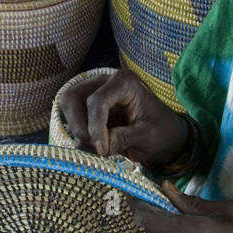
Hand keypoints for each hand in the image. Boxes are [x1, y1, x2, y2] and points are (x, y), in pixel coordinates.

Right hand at [58, 69, 189, 167]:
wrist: (165, 135)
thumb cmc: (161, 131)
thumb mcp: (148, 136)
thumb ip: (124, 138)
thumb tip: (101, 146)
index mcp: (124, 82)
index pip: (97, 101)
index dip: (95, 128)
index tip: (103, 151)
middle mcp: (104, 82)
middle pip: (72, 99)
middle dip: (81, 127)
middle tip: (98, 148)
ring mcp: (94, 92)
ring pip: (67, 107)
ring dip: (79, 131)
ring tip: (100, 148)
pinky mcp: (88, 108)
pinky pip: (72, 119)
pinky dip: (81, 136)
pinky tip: (99, 146)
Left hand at [132, 182, 232, 232]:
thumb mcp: (230, 211)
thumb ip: (194, 202)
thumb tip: (168, 190)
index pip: (148, 216)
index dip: (139, 201)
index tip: (137, 190)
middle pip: (148, 230)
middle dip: (150, 213)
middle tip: (159, 200)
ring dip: (158, 229)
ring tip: (175, 217)